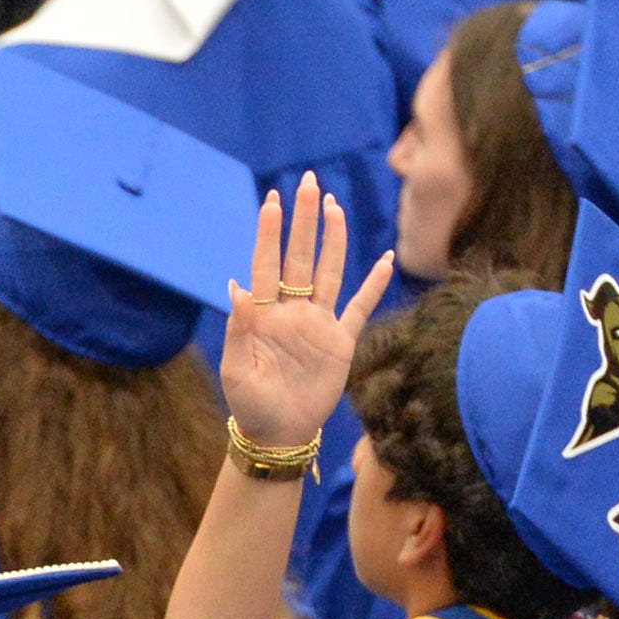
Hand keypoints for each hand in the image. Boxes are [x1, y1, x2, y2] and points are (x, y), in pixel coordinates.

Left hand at [221, 176, 394, 455]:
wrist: (278, 434)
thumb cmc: (250, 404)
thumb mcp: (236, 369)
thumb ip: (237, 328)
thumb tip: (235, 286)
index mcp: (264, 314)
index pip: (267, 264)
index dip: (270, 233)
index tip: (273, 201)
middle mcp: (292, 311)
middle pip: (300, 257)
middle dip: (304, 221)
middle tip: (308, 184)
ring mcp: (318, 324)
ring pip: (328, 272)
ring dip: (333, 240)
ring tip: (334, 207)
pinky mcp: (340, 342)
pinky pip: (360, 308)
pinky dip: (372, 286)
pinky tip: (383, 260)